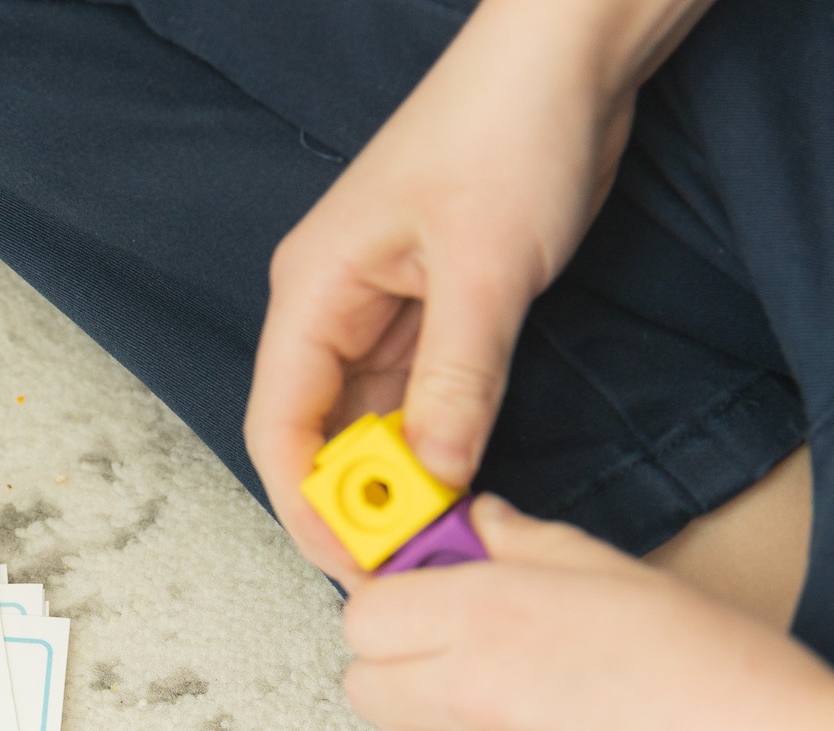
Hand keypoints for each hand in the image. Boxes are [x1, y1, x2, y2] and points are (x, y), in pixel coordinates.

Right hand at [244, 0, 713, 585]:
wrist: (569, 53)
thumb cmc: (510, 123)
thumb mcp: (486, 266)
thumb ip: (458, 380)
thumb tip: (437, 472)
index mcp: (313, 291)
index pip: (280, 425)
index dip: (305, 504)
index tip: (350, 559)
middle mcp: (330, 310)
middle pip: (315, 436)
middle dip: (350, 503)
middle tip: (400, 558)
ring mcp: (376, 317)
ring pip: (364, 427)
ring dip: (392, 482)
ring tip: (429, 532)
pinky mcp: (425, 320)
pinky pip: (410, 405)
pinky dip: (427, 448)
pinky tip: (450, 482)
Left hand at [341, 496, 833, 730]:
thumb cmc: (725, 681)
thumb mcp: (626, 576)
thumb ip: (532, 547)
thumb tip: (483, 526)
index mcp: (492, 616)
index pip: (365, 611)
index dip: (389, 600)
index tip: (419, 593)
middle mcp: (467, 694)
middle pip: (360, 679)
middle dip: (391, 657)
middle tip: (445, 642)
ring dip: (414, 716)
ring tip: (477, 696)